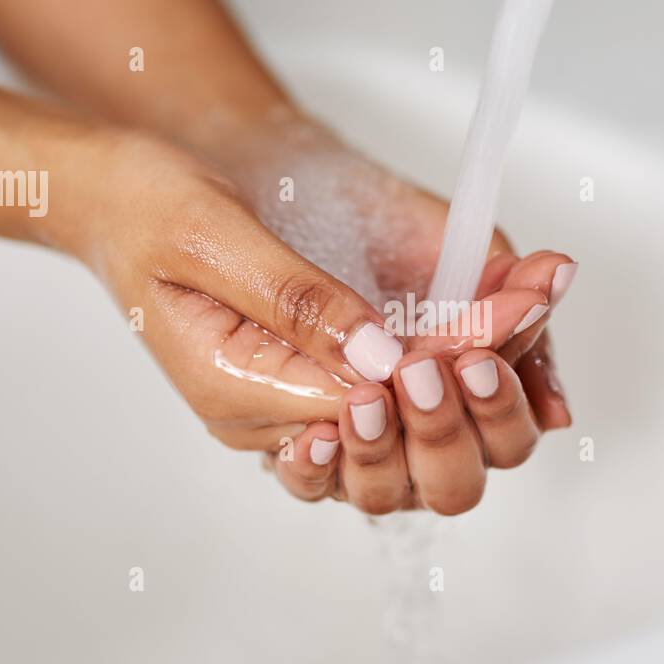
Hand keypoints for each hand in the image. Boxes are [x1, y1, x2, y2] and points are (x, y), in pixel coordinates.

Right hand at [188, 110, 575, 513]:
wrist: (137, 185)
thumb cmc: (150, 207)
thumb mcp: (209, 235)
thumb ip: (294, 300)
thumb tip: (379, 357)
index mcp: (238, 396)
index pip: (361, 424)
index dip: (429, 383)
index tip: (482, 328)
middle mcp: (285, 420)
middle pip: (401, 479)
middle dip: (462, 415)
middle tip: (490, 335)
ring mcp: (320, 402)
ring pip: (427, 457)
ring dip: (488, 396)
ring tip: (525, 305)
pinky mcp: (349, 373)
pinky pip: (427, 405)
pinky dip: (484, 371)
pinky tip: (521, 316)